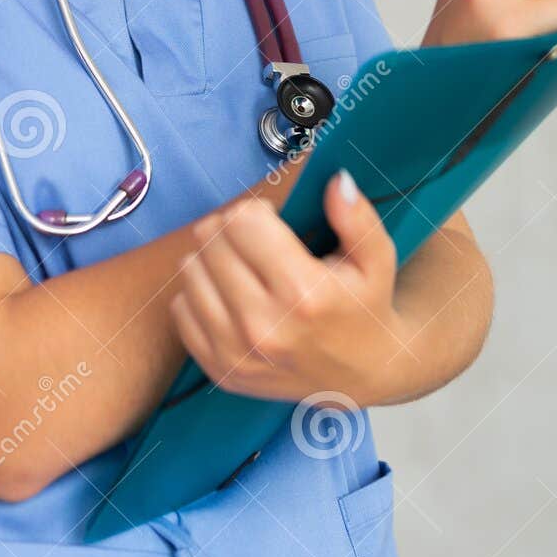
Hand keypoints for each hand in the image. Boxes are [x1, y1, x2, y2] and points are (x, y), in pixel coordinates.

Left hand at [170, 169, 412, 406]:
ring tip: (244, 267)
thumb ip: (356, 217)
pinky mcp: (220, 370)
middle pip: (211, 239)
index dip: (257, 211)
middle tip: (257, 243)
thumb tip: (337, 181)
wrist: (362, 375)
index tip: (273, 222)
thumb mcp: (375, 258)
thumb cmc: (365, 307)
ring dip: (212, 258)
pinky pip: (180, 308)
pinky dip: (201, 293)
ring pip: (190, 269)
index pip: (242, 221)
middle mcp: (264, 326)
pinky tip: (231, 295)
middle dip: (232, 229)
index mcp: (303, 293)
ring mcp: (237, 353)